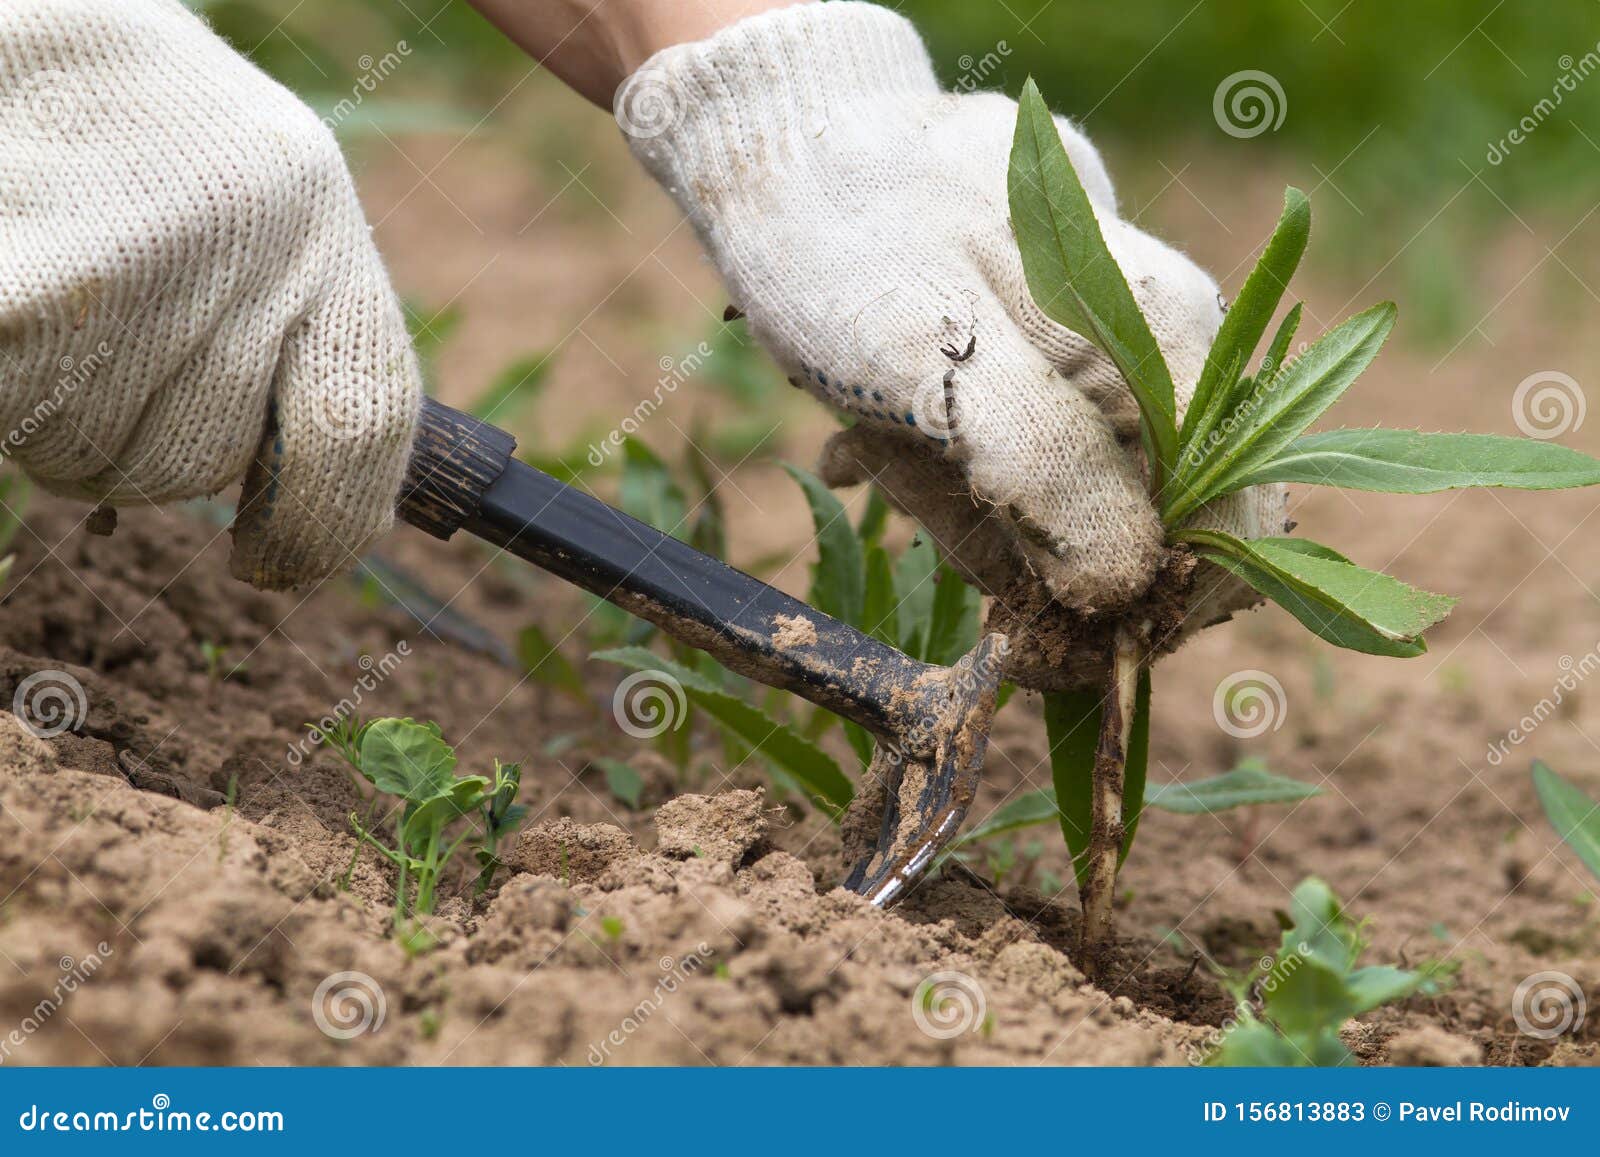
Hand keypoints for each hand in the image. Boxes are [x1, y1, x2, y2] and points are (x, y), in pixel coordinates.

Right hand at [0, 0, 419, 589]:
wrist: (35, 21)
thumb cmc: (142, 142)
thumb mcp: (258, 217)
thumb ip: (292, 344)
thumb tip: (309, 518)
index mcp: (325, 233)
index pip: (364, 426)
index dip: (327, 523)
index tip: (273, 566)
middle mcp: (252, 240)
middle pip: (194, 461)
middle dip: (128, 442)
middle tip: (89, 349)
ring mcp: (138, 254)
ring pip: (86, 451)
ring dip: (48, 415)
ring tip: (42, 297)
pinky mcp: (30, 285)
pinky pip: (17, 409)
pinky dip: (5, 390)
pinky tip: (14, 307)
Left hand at [623, 2, 1282, 612]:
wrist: (777, 151)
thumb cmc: (849, 244)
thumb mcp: (932, 359)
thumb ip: (1042, 466)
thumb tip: (1125, 585)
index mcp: (1166, 336)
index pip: (1231, 520)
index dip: (1150, 604)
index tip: (1047, 639)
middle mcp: (1154, 346)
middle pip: (1148, 525)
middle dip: (1036, 559)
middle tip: (921, 504)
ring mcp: (1098, 354)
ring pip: (1072, 507)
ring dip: (973, 519)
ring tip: (882, 449)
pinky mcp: (1038, 365)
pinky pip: (1016, 467)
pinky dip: (948, 483)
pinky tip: (877, 439)